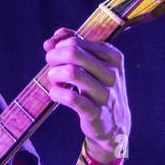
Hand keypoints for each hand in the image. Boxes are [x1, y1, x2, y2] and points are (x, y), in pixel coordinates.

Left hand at [43, 28, 130, 162]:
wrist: (113, 123)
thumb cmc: (97, 87)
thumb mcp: (92, 64)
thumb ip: (72, 45)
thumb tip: (50, 41)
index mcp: (113, 56)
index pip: (76, 41)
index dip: (58, 47)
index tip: (54, 56)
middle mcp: (112, 73)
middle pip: (72, 52)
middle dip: (54, 58)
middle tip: (51, 67)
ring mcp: (105, 93)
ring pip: (71, 72)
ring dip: (54, 75)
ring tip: (54, 81)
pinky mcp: (95, 113)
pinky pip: (70, 97)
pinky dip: (56, 93)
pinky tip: (56, 93)